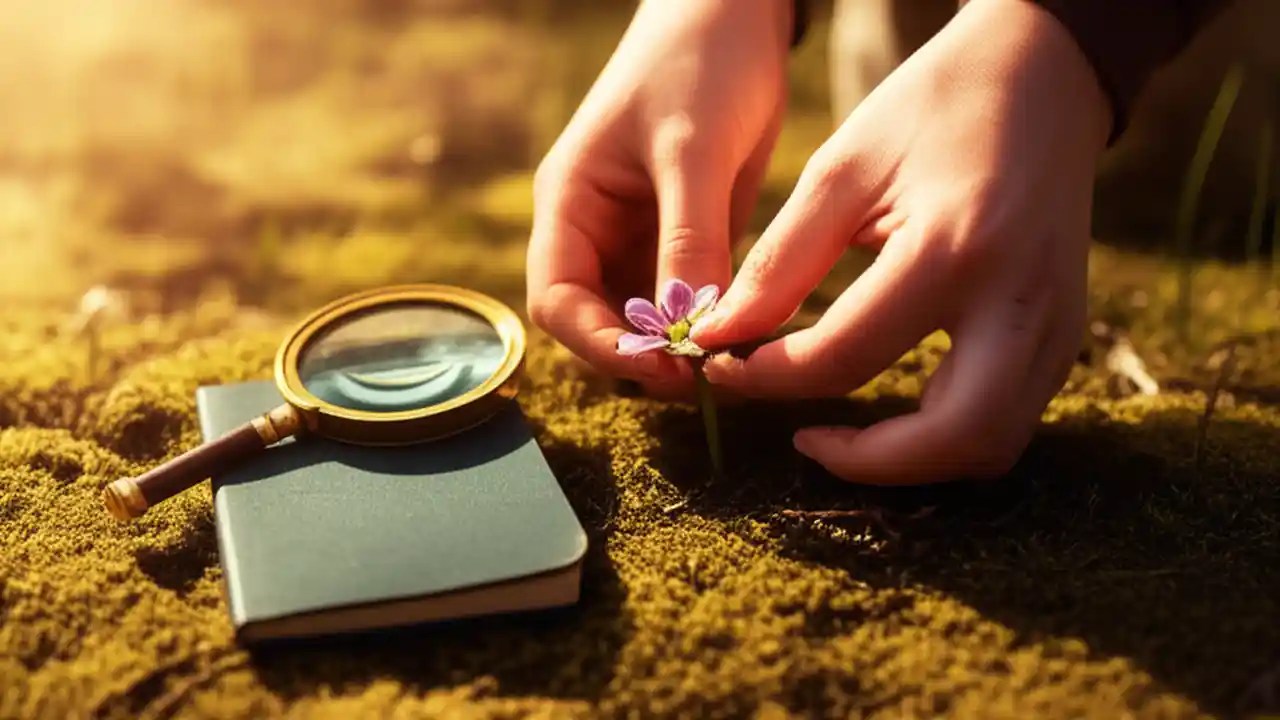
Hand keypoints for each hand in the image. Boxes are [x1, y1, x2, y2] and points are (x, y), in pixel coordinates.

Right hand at [526, 0, 791, 396]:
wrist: (738, 9)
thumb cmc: (698, 61)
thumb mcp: (691, 150)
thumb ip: (688, 237)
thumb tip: (688, 328)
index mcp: (570, 202)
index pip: (558, 299)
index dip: (600, 344)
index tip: (662, 367)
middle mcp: (596, 228)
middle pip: (597, 321)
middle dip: (639, 355)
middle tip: (702, 380)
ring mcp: (641, 235)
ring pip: (643, 318)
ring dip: (676, 347)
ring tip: (725, 366)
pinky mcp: (686, 235)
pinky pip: (685, 295)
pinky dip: (706, 321)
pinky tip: (741, 334)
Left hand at [692, 0, 1111, 483]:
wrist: (1041, 75)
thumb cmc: (931, 108)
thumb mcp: (841, 171)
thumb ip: (778, 264)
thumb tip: (718, 336)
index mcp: (952, 250)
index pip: (846, 356)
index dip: (771, 378)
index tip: (725, 367)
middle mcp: (1021, 300)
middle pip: (953, 439)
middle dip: (866, 463)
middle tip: (802, 439)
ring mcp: (1059, 323)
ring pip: (992, 446)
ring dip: (913, 461)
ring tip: (845, 431)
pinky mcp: (1069, 332)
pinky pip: (1012, 419)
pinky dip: (948, 435)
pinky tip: (896, 408)